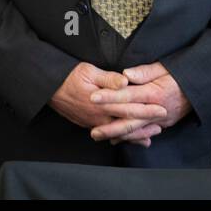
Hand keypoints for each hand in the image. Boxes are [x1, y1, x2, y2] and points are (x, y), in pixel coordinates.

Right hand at [50, 62, 165, 143]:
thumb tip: (125, 81)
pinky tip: (126, 139)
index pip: (130, 107)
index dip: (147, 109)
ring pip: (117, 133)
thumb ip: (109, 78)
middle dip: (145, 126)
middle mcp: (100, 116)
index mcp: (103, 102)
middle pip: (127, 124)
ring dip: (134, 135)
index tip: (161, 109)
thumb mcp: (89, 71)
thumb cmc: (69, 77)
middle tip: (161, 127)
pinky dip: (119, 137)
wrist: (49, 88)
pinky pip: (107, 134)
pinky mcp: (88, 124)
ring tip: (148, 138)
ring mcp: (94, 122)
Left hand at [89, 62, 191, 144]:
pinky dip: (131, 137)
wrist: (201, 87)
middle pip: (129, 120)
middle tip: (92, 130)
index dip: (109, 97)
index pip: (127, 95)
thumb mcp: (165, 67)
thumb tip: (125, 73)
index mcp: (154, 93)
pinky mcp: (163, 124)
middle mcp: (156, 109)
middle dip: (109, 126)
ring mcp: (160, 120)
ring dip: (117, 135)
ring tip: (99, 136)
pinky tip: (118, 139)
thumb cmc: (182, 74)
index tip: (93, 98)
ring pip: (136, 130)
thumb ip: (144, 71)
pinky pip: (144, 133)